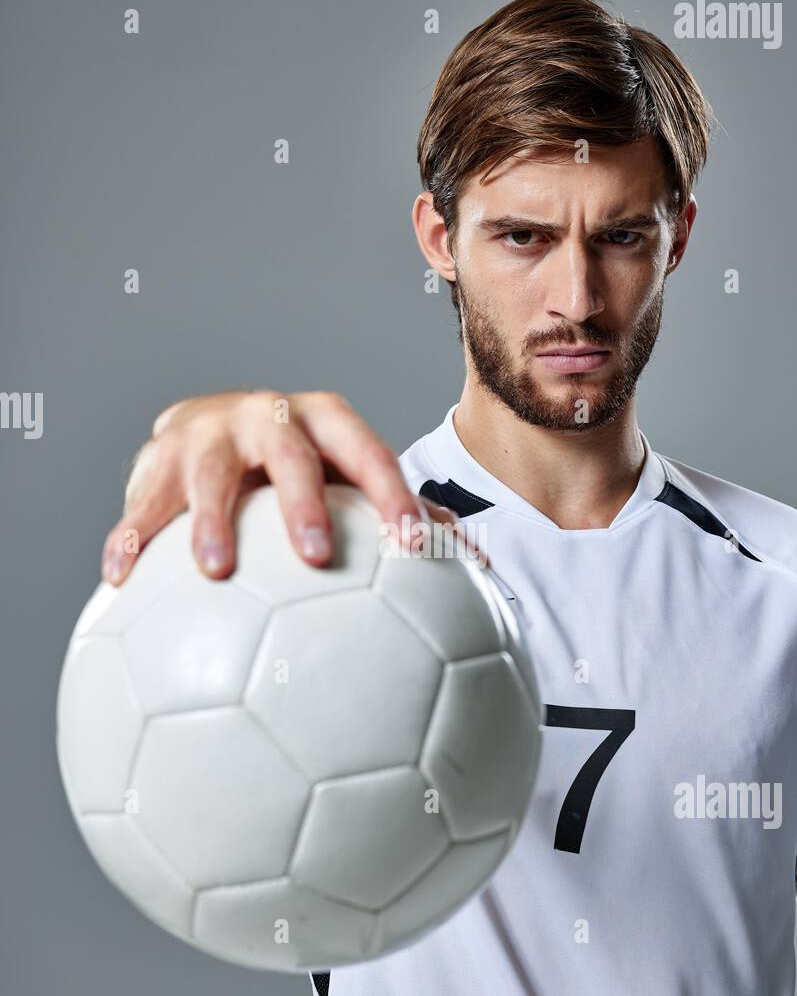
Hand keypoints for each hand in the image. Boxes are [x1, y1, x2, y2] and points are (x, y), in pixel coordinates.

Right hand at [101, 389, 456, 583]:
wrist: (216, 424)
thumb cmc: (305, 466)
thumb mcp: (349, 474)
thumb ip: (403, 511)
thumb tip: (479, 565)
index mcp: (326, 422)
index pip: (368, 453)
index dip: (392, 496)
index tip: (413, 548)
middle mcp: (268, 418)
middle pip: (288, 454)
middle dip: (302, 502)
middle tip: (315, 557)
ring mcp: (208, 435)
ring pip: (208, 474)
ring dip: (210, 522)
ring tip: (214, 572)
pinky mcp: (156, 460)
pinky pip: (141, 502)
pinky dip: (131, 537)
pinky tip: (120, 577)